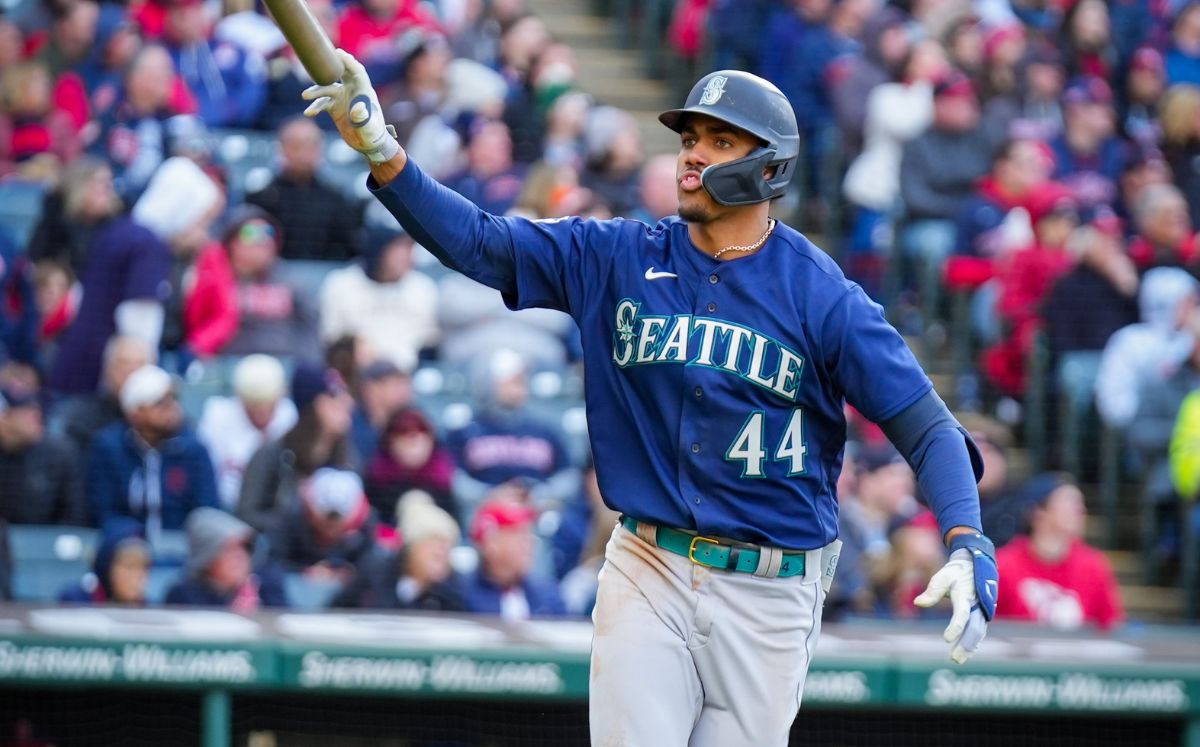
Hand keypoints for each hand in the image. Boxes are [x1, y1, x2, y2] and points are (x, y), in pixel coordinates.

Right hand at [301, 49, 400, 163]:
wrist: (367, 144)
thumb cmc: (373, 134)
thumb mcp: (369, 127)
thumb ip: (363, 117)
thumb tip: (357, 108)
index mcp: (364, 91)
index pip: (357, 71)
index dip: (348, 62)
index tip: (338, 53)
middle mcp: (352, 90)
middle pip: (340, 73)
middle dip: (329, 68)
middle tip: (318, 64)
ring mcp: (342, 97)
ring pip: (326, 88)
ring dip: (316, 91)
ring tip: (305, 96)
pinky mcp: (334, 107)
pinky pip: (321, 103)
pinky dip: (315, 107)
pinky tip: (309, 113)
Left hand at [914, 533, 997, 663]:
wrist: (975, 564)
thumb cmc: (955, 571)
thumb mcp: (942, 577)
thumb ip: (932, 591)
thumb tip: (917, 603)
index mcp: (966, 595)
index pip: (962, 614)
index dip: (955, 628)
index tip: (946, 639)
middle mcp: (977, 605)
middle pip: (974, 629)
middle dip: (965, 645)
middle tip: (954, 659)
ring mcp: (982, 610)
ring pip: (978, 632)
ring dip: (969, 646)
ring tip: (958, 658)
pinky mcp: (982, 614)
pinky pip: (979, 630)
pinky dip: (973, 641)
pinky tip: (966, 652)